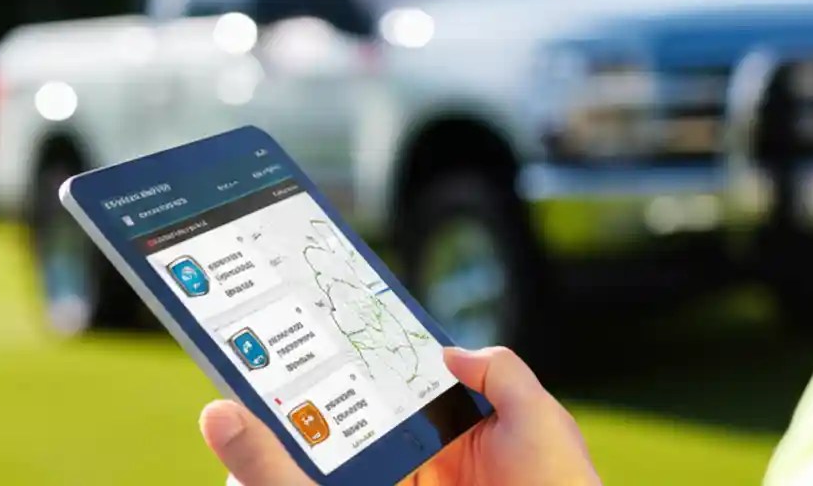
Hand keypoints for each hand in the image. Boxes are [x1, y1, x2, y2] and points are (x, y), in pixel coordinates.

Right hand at [200, 347, 601, 485]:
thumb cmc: (562, 484)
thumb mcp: (538, 417)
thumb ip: (500, 372)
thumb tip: (448, 350)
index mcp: (461, 430)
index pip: (402, 392)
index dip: (365, 369)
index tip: (324, 340)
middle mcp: (428, 460)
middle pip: (359, 425)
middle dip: (313, 406)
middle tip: (265, 375)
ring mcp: (407, 484)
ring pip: (344, 461)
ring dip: (299, 444)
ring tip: (251, 416)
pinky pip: (346, 481)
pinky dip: (305, 473)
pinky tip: (274, 459)